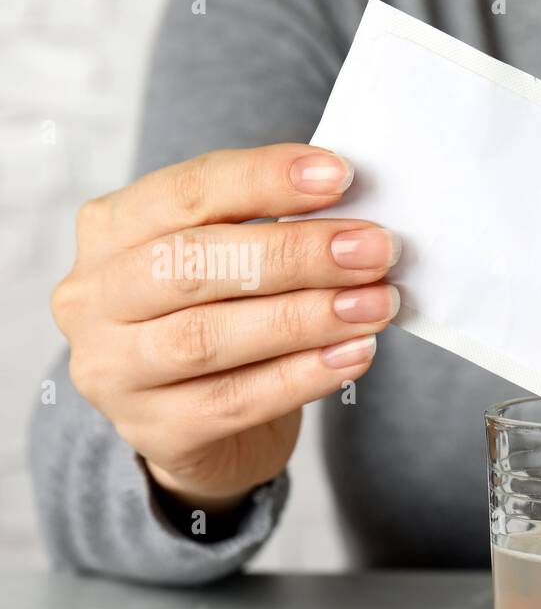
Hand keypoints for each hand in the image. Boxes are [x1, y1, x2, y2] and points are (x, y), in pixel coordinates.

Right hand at [50, 144, 400, 511]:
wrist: (207, 433)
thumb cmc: (226, 321)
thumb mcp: (231, 264)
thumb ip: (272, 232)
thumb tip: (355, 221)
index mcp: (111, 230)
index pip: (185, 191)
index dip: (263, 178)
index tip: (340, 175)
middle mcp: (95, 298)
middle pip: (193, 263)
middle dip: (294, 254)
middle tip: (374, 250)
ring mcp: (114, 370)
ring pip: (209, 336)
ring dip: (306, 317)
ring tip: (376, 304)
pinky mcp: (155, 431)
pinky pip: (237, 400)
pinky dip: (305, 375)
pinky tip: (355, 354)